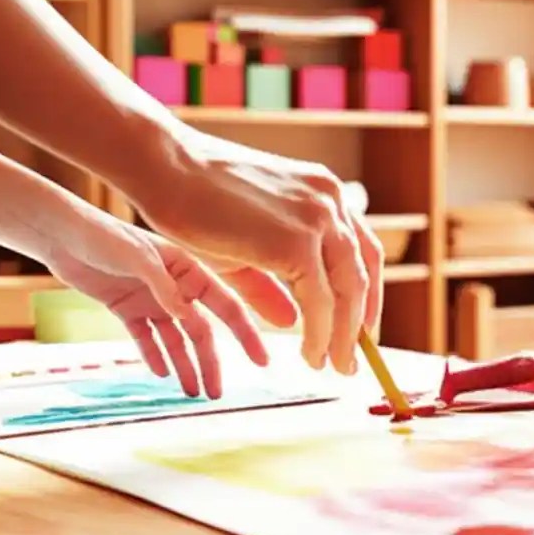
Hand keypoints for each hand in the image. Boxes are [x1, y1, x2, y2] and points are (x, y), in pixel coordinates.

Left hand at [45, 214, 290, 397]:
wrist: (62, 235)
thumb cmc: (102, 236)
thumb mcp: (137, 257)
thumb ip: (164, 286)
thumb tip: (187, 317)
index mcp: (189, 270)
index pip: (226, 306)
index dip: (245, 333)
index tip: (261, 360)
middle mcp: (176, 287)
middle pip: (201, 331)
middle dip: (210, 363)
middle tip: (215, 395)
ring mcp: (152, 299)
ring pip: (176, 340)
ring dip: (184, 366)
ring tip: (192, 394)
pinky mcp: (127, 308)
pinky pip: (147, 339)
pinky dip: (154, 356)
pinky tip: (162, 375)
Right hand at [130, 129, 382, 375]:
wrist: (165, 168)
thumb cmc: (195, 200)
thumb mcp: (246, 244)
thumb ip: (272, 282)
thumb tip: (292, 322)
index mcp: (324, 191)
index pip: (363, 250)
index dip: (368, 293)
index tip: (361, 327)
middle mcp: (331, 201)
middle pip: (362, 274)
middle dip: (359, 323)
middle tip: (351, 360)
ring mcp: (318, 219)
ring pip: (348, 292)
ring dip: (343, 337)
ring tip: (333, 367)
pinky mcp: (297, 243)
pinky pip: (320, 302)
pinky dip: (320, 335)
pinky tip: (311, 354)